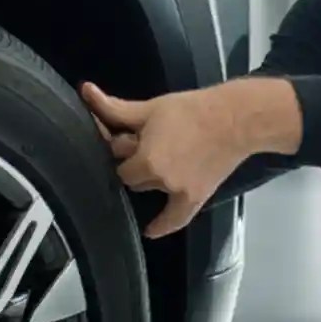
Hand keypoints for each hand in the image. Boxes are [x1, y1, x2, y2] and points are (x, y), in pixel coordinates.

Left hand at [80, 82, 251, 238]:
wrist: (235, 119)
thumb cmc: (191, 109)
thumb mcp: (151, 108)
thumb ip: (115, 108)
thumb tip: (85, 90)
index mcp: (145, 159)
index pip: (118, 163)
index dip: (123, 150)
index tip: (131, 138)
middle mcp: (159, 180)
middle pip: (132, 178)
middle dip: (136, 163)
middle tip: (150, 144)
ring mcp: (177, 192)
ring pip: (150, 190)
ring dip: (151, 179)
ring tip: (164, 159)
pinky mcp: (195, 198)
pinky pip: (174, 220)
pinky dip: (161, 226)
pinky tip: (149, 231)